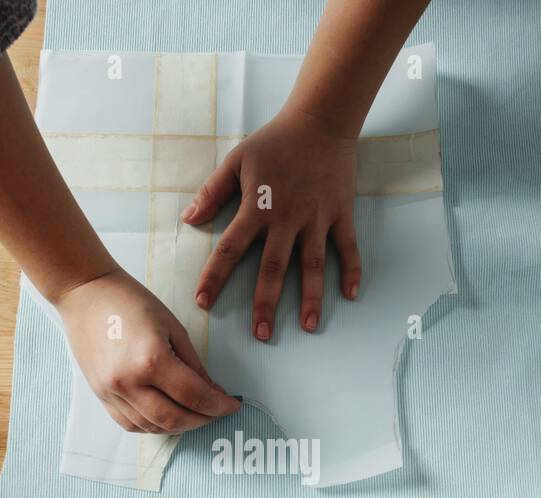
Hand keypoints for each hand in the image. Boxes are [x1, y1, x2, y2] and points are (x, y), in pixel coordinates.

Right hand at [56, 267, 240, 432]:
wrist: (85, 294)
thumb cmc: (130, 302)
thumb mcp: (172, 327)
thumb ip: (194, 365)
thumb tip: (212, 393)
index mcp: (151, 360)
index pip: (194, 396)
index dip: (218, 405)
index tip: (232, 405)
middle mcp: (129, 383)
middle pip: (175, 419)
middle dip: (203, 420)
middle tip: (217, 412)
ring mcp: (111, 393)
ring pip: (153, 427)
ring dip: (180, 426)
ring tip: (196, 415)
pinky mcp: (101, 396)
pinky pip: (131, 424)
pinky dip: (154, 426)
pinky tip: (168, 416)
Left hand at [184, 105, 361, 340]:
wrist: (319, 120)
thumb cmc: (274, 142)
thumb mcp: (236, 160)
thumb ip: (212, 192)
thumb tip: (189, 219)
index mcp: (256, 208)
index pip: (229, 249)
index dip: (215, 276)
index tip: (203, 302)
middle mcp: (286, 219)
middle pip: (273, 268)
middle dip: (265, 302)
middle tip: (261, 333)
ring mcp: (316, 219)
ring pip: (313, 265)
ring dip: (311, 297)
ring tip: (308, 326)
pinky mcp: (340, 214)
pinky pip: (347, 247)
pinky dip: (352, 270)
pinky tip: (351, 295)